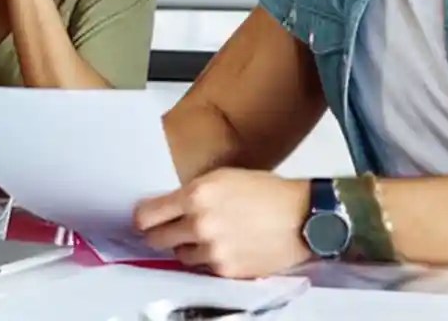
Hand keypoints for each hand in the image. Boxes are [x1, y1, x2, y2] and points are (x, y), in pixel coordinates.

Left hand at [134, 168, 312, 278]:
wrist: (303, 217)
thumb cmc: (266, 191)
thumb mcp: (224, 177)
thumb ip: (193, 192)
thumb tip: (167, 206)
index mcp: (196, 194)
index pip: (146, 215)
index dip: (143, 218)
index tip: (145, 219)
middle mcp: (199, 223)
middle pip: (156, 239)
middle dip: (160, 234)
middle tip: (170, 230)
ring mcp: (212, 250)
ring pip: (178, 256)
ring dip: (186, 248)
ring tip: (206, 237)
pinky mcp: (226, 271)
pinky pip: (202, 268)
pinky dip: (207, 260)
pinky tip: (224, 247)